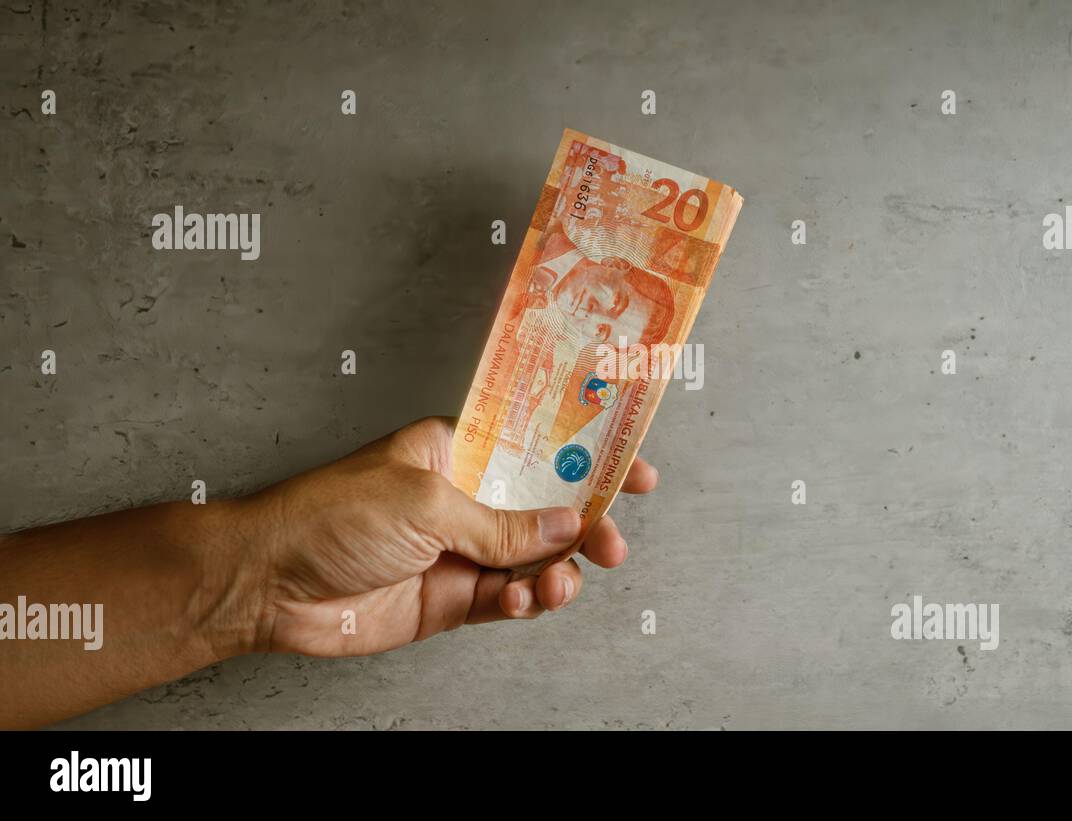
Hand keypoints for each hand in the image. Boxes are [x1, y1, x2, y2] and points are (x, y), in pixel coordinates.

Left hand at [234, 417, 658, 656]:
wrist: (270, 584)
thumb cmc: (328, 516)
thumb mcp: (425, 504)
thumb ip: (500, 523)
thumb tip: (562, 528)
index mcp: (458, 450)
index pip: (537, 445)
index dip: (588, 456)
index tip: (634, 468)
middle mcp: (465, 498)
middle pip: (547, 509)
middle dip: (585, 526)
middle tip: (609, 543)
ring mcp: (461, 549)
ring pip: (534, 561)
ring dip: (557, 573)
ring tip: (559, 584)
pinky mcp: (451, 598)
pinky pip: (509, 600)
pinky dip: (524, 603)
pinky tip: (517, 602)